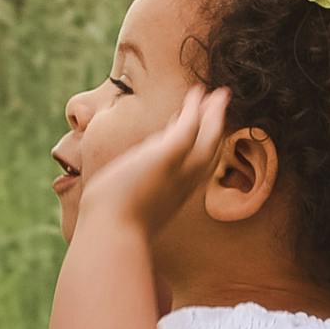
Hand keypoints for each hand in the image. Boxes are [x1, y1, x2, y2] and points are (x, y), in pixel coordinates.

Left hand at [76, 86, 230, 247]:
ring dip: (215, 114)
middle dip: (216, 126)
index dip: (193, 141)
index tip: (189, 123)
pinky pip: (189, 128)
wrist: (110, 235)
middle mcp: (184, 184)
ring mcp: (178, 171)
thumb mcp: (127, 204)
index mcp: (175, 194)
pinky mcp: (166, 158)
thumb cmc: (110, 226)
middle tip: (220, 104)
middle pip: (209, 151)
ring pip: (208, 138)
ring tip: (219, 93)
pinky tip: (197, 93)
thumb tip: (124, 180)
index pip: (190, 163)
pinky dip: (196, 109)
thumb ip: (133, 188)